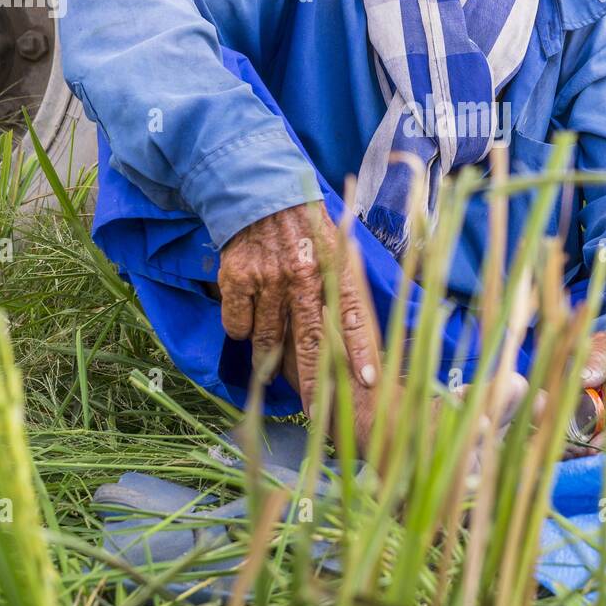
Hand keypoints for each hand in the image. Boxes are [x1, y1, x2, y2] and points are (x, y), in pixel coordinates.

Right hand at [218, 202, 378, 413]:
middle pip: (310, 339)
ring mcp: (269, 278)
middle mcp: (303, 274)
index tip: (368, 381)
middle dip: (315, 383)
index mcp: (334, 264)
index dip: (360, 349)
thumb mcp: (337, 242)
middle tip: (318, 414)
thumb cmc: (305, 223)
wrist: (258, 192)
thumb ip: (349, 278)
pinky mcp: (238, 279)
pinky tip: (246, 324)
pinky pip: (238, 324)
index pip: (353, 314)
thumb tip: (364, 323)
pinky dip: (241, 330)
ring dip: (268, 361)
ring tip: (269, 373)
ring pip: (268, 338)